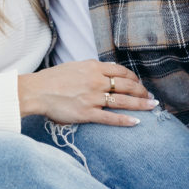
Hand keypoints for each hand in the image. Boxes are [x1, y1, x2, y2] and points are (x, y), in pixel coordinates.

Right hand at [17, 61, 157, 126]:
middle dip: (141, 91)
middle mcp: (96, 81)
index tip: (139, 84)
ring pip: (123, 101)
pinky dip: (125, 120)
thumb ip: (92, 68)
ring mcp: (92, 98)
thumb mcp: (75, 66)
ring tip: (152, 107)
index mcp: (93, 67)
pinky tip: (136, 122)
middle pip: (127, 85)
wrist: (36, 91)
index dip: (134, 78)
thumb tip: (108, 71)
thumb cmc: (53, 79)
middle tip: (150, 97)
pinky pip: (110, 118)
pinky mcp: (86, 113)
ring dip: (140, 104)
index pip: (121, 71)